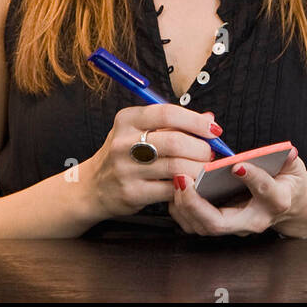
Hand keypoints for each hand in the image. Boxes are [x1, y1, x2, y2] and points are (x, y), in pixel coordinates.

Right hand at [83, 103, 221, 220]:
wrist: (92, 186)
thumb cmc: (124, 153)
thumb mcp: (140, 130)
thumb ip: (173, 124)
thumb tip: (209, 118)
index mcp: (127, 119)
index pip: (167, 112)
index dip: (195, 120)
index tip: (213, 129)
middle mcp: (123, 142)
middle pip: (175, 141)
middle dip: (201, 148)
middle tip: (210, 153)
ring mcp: (126, 169)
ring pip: (175, 167)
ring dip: (198, 168)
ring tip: (205, 168)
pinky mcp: (131, 194)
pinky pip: (169, 189)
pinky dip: (186, 186)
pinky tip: (191, 183)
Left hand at [168, 147, 306, 237]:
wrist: (291, 206)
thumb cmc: (288, 182)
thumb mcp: (294, 167)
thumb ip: (288, 159)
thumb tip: (287, 151)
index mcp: (276, 201)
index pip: (264, 191)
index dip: (252, 177)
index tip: (237, 165)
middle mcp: (253, 220)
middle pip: (220, 223)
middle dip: (197, 204)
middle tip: (183, 180)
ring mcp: (236, 227)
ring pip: (204, 227)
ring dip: (185, 206)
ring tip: (177, 180)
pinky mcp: (223, 226)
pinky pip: (197, 225)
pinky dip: (183, 210)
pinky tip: (177, 190)